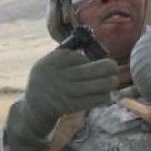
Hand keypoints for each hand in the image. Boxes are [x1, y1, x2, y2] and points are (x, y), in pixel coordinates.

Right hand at [4, 48, 118, 150]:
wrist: (36, 106)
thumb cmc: (48, 78)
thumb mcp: (48, 62)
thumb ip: (64, 53)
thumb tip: (89, 44)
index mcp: (48, 64)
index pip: (72, 57)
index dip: (83, 58)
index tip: (87, 60)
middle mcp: (55, 79)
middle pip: (84, 72)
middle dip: (104, 68)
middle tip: (114, 66)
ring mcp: (63, 94)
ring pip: (91, 86)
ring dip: (107, 83)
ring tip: (114, 80)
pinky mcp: (70, 106)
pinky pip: (91, 100)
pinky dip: (102, 96)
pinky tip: (107, 93)